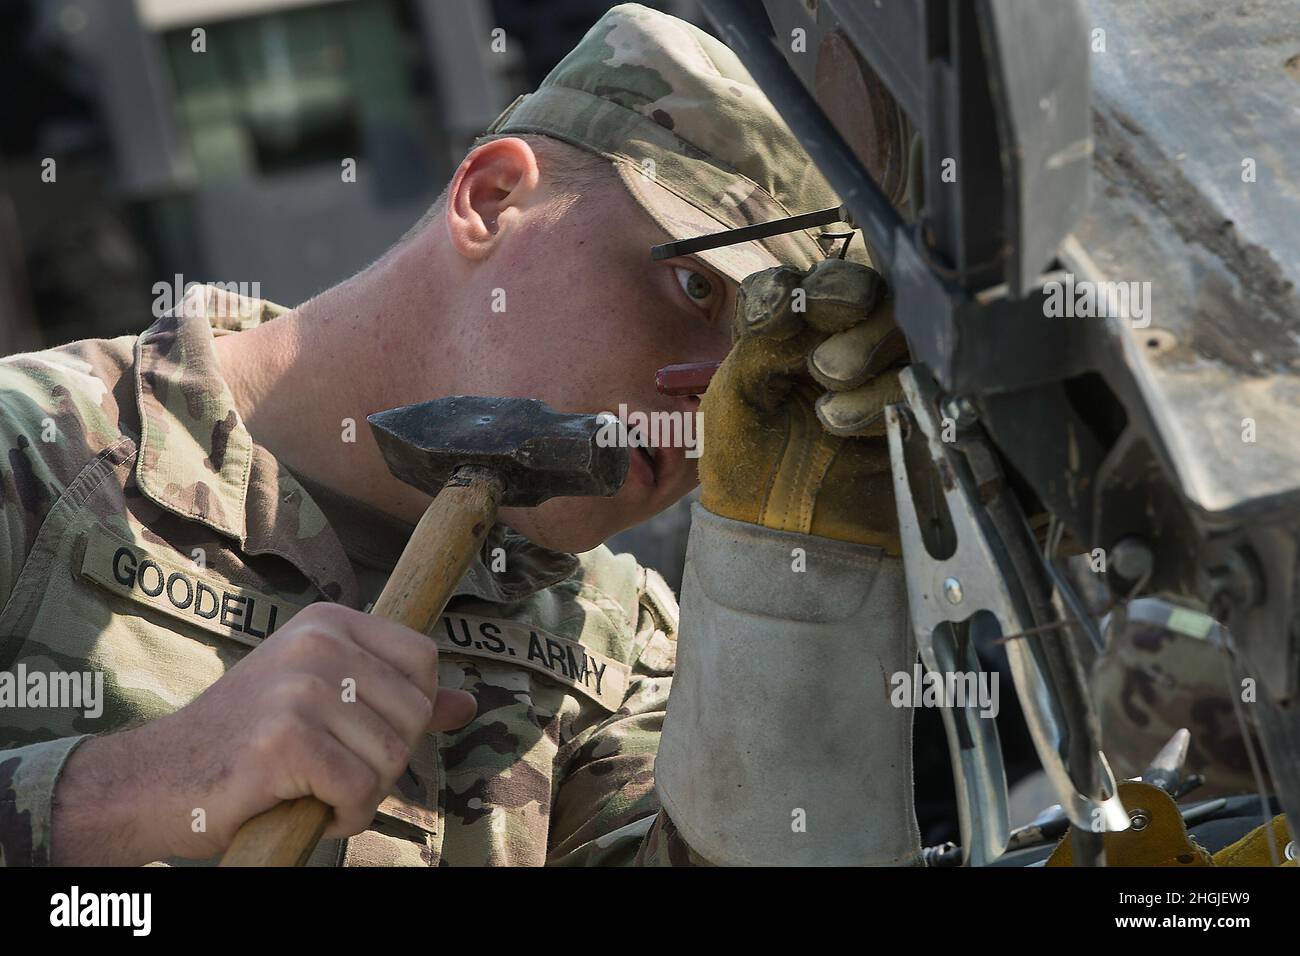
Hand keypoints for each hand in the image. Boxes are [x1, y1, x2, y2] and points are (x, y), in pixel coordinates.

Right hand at [54, 603, 475, 863]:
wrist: (155, 780)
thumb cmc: (244, 741)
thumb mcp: (324, 700)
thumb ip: (395, 699)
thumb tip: (468, 705)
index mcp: (329, 622)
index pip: (424, 663)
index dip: (408, 713)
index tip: (361, 732)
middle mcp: (317, 644)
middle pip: (415, 715)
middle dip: (385, 759)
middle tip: (332, 770)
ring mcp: (300, 689)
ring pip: (391, 759)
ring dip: (361, 793)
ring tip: (313, 788)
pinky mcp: (285, 742)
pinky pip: (359, 793)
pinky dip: (342, 816)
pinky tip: (303, 806)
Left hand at [699, 257, 907, 551]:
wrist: (784, 539)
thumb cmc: (748, 466)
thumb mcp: (734, 395)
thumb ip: (761, 339)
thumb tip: (795, 300)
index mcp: (795, 329)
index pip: (812, 280)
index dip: (808, 287)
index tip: (787, 309)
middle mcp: (847, 340)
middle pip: (873, 289)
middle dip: (850, 312)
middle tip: (823, 366)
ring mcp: (891, 371)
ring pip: (908, 327)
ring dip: (869, 360)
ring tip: (830, 419)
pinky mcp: (924, 407)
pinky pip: (932, 378)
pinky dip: (894, 393)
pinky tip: (864, 429)